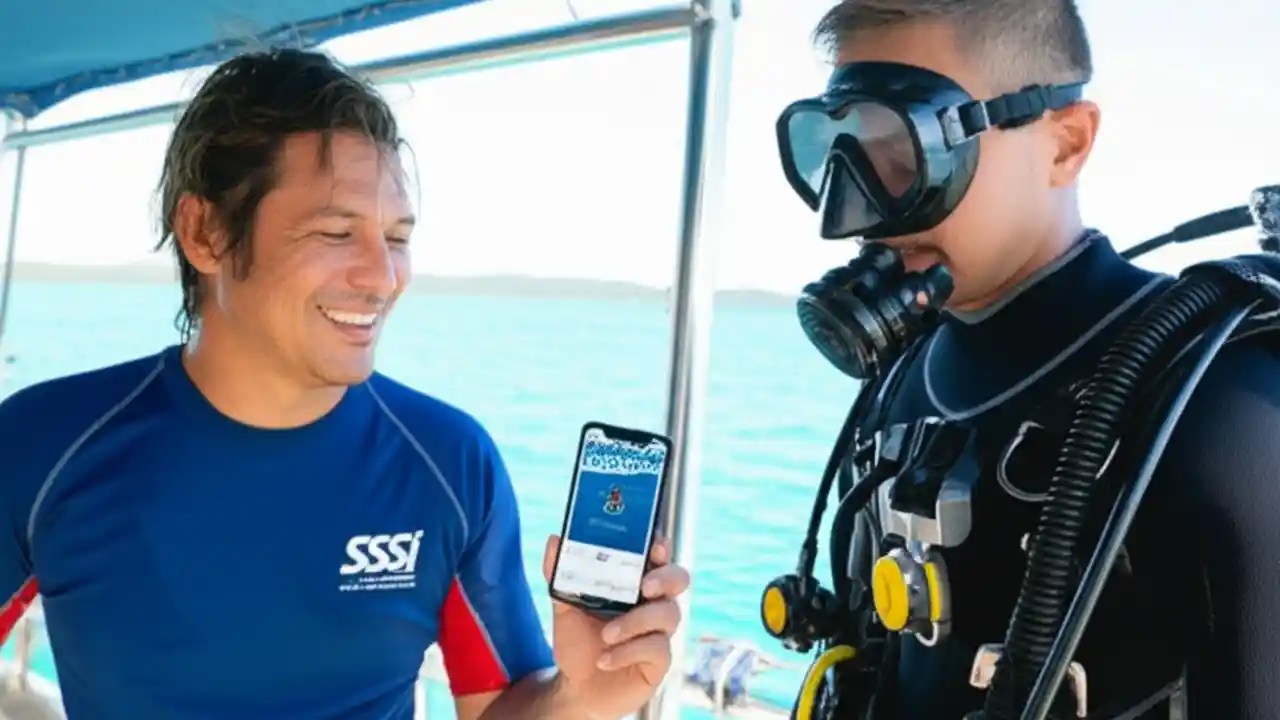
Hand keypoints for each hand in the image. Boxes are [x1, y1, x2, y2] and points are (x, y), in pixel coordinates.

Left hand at [540, 533, 690, 718]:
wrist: (577, 687)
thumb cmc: (578, 640)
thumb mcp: (564, 606)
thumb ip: (561, 575)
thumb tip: (554, 541)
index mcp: (635, 582)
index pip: (658, 556)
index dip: (662, 546)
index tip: (656, 543)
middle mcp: (654, 602)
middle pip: (679, 579)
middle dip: (665, 577)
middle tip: (644, 586)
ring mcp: (660, 631)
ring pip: (667, 614)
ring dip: (636, 622)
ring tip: (607, 634)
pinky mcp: (659, 660)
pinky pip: (657, 649)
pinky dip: (628, 652)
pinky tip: (605, 659)